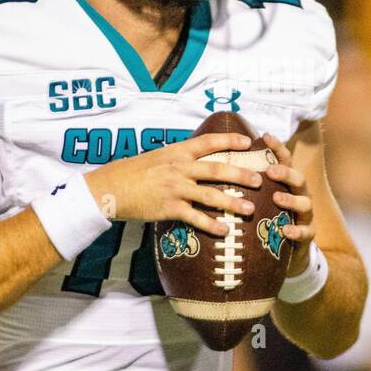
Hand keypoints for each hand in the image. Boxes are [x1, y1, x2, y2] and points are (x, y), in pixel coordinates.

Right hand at [83, 132, 261, 235]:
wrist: (111, 188)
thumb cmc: (134, 172)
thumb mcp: (158, 157)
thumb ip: (179, 159)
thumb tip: (198, 160)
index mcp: (178, 152)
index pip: (208, 141)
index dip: (229, 140)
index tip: (248, 141)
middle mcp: (180, 168)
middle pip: (217, 169)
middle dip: (241, 174)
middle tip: (259, 180)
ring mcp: (176, 188)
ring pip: (211, 195)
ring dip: (232, 202)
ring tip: (250, 208)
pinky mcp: (170, 208)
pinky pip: (196, 217)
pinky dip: (212, 224)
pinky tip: (225, 230)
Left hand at [261, 132, 315, 274]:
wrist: (286, 249)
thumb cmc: (268, 216)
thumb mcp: (260, 197)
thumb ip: (247, 182)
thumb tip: (218, 162)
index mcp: (287, 182)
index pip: (284, 160)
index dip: (277, 147)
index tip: (265, 136)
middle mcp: (299, 194)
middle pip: (298, 178)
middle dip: (286, 173)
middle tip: (271, 170)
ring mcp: (305, 214)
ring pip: (305, 203)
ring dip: (291, 199)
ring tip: (277, 198)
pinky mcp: (307, 234)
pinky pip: (306, 232)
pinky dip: (297, 230)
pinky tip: (285, 231)